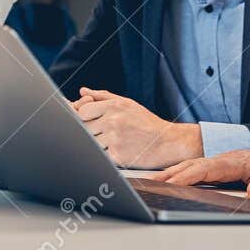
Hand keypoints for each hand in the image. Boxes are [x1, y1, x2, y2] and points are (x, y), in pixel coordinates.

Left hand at [72, 88, 200, 167]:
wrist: (167, 142)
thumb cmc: (147, 122)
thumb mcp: (127, 103)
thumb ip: (103, 96)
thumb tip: (83, 92)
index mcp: (114, 106)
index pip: (82, 110)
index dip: (81, 116)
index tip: (86, 119)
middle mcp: (113, 121)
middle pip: (84, 127)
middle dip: (89, 130)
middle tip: (101, 131)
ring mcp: (115, 139)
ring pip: (91, 142)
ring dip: (98, 143)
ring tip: (114, 141)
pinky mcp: (118, 156)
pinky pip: (101, 155)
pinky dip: (106, 154)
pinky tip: (118, 150)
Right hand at [154, 143, 249, 200]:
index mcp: (234, 161)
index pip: (206, 169)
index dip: (187, 176)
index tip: (172, 184)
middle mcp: (223, 160)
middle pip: (191, 166)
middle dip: (170, 174)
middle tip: (150, 184)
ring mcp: (219, 163)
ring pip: (190, 167)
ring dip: (170, 174)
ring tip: (152, 183)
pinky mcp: (218, 168)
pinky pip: (195, 170)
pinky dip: (179, 174)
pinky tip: (169, 181)